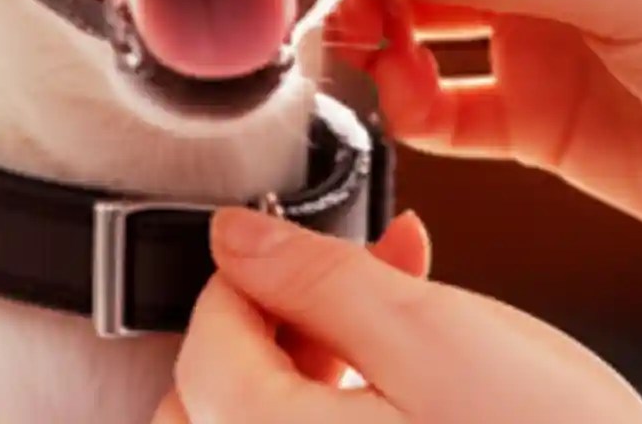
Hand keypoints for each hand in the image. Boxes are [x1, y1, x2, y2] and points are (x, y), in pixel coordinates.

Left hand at [152, 209, 641, 423]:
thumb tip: (236, 238)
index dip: (247, 269)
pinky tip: (404, 365)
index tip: (295, 242)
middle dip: (274, 318)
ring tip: (392, 308)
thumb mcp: (436, 337)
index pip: (205, 341)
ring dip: (312, 356)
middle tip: (346, 282)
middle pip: (213, 395)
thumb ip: (318, 280)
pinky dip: (340, 403)